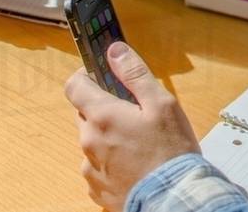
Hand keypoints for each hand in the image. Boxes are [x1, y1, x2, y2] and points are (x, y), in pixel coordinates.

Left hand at [65, 42, 200, 211]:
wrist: (173, 198)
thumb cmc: (170, 150)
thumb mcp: (162, 103)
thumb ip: (135, 75)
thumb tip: (115, 51)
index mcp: (102, 116)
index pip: (74, 86)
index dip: (85, 76)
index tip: (99, 74)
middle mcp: (89, 141)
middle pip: (85, 114)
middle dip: (104, 109)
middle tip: (133, 113)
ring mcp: (90, 168)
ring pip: (93, 142)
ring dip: (108, 137)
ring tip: (139, 144)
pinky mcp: (97, 189)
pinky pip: (98, 167)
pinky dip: (112, 162)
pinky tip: (135, 165)